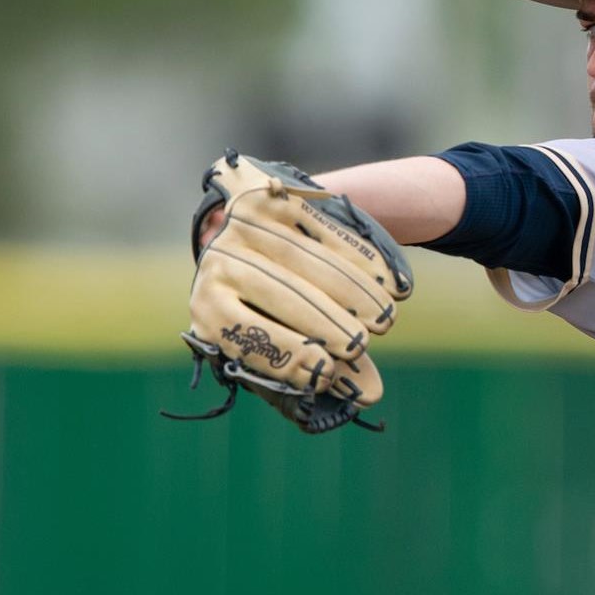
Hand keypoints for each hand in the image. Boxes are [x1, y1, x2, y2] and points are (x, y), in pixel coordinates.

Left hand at [166, 151, 414, 432]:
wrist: (254, 240)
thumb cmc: (274, 312)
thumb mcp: (284, 343)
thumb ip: (324, 367)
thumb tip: (371, 394)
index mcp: (208, 311)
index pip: (246, 335)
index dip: (286, 355)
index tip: (326, 373)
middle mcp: (218, 263)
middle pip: (280, 294)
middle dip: (325, 322)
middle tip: (361, 344)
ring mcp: (243, 226)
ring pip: (304, 260)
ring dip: (350, 292)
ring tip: (384, 320)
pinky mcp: (274, 200)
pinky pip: (321, 231)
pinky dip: (358, 258)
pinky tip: (385, 284)